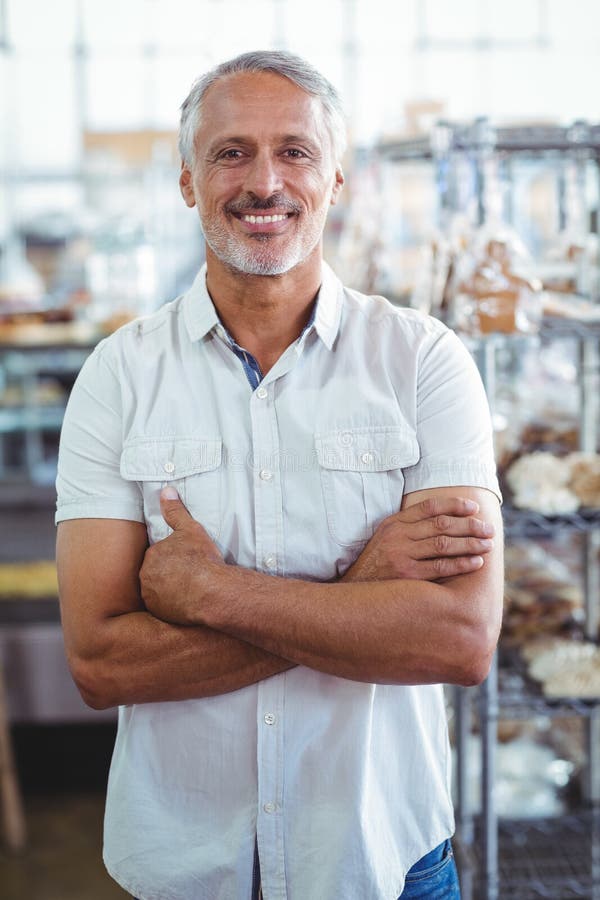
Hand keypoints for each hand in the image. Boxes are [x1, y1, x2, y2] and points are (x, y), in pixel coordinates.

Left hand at [140, 487, 223, 624]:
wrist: (210, 591)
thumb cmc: (201, 559)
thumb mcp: (190, 529)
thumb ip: (175, 510)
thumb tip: (166, 491)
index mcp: (151, 555)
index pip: (158, 555)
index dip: (173, 557)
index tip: (186, 561)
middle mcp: (145, 576)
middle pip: (155, 573)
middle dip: (168, 574)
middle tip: (188, 575)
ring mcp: (151, 596)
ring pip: (157, 590)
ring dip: (169, 590)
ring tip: (189, 590)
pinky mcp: (159, 613)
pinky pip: (163, 607)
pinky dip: (172, 605)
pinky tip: (187, 602)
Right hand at [341, 496, 494, 582]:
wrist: (354, 590)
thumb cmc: (377, 564)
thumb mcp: (386, 537)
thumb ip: (409, 526)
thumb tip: (444, 518)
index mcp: (394, 522)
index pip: (429, 507)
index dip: (455, 505)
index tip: (474, 508)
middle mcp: (398, 535)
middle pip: (441, 524)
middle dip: (470, 525)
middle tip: (489, 528)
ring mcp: (401, 555)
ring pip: (444, 544)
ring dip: (470, 543)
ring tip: (487, 544)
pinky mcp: (406, 575)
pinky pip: (440, 567)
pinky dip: (461, 563)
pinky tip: (476, 562)